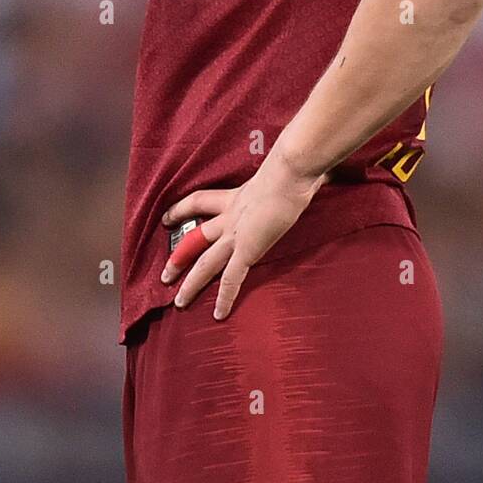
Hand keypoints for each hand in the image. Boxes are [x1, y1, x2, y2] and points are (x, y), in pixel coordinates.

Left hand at [160, 147, 326, 319]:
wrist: (290, 171)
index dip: (181, 209)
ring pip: (205, 263)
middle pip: (195, 238)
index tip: (167, 217)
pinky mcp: (248, 249)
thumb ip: (291, 177)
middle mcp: (230, 218)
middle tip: (164, 274)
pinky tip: (218, 314)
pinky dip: (224, 297)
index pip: (200, 202)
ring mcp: (237, 235)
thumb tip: (318, 173)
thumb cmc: (292, 167)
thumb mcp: (284, 173)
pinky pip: (231, 278)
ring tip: (178, 302)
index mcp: (236, 197)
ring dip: (191, 283)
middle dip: (178, 257)